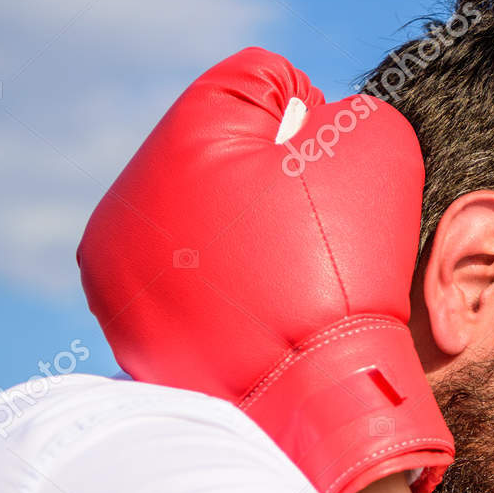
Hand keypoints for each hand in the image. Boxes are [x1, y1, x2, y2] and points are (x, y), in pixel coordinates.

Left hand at [79, 48, 452, 492]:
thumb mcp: (376, 151)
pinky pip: (189, 281)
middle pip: (221, 152)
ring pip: (200, 217)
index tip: (330, 189)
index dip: (316, 126)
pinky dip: (226, 287)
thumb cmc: (346, 275)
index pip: (259, 87)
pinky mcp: (131, 332)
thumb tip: (308, 129)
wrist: (316, 404)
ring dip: (245, 233)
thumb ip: (345, 111)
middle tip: (309, 241)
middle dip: (271, 179)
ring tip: (283, 283)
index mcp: (174, 144)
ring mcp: (117, 277)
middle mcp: (126, 206)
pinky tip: (260, 315)